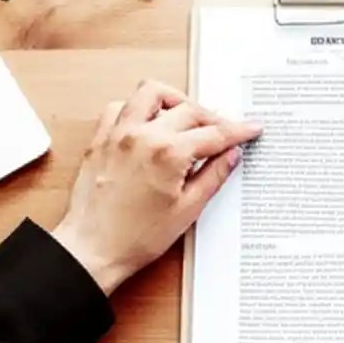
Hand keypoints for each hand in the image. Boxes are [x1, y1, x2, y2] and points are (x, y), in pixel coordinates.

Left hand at [51, 80, 261, 294]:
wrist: (92, 249)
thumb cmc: (135, 238)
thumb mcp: (187, 210)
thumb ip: (213, 176)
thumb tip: (231, 154)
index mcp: (168, 153)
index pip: (214, 133)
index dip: (238, 130)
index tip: (250, 129)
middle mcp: (143, 135)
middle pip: (189, 109)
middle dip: (213, 118)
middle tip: (224, 132)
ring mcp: (118, 133)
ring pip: (151, 92)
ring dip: (174, 100)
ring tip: (185, 118)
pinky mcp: (100, 139)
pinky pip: (120, 107)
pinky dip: (137, 109)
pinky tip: (148, 124)